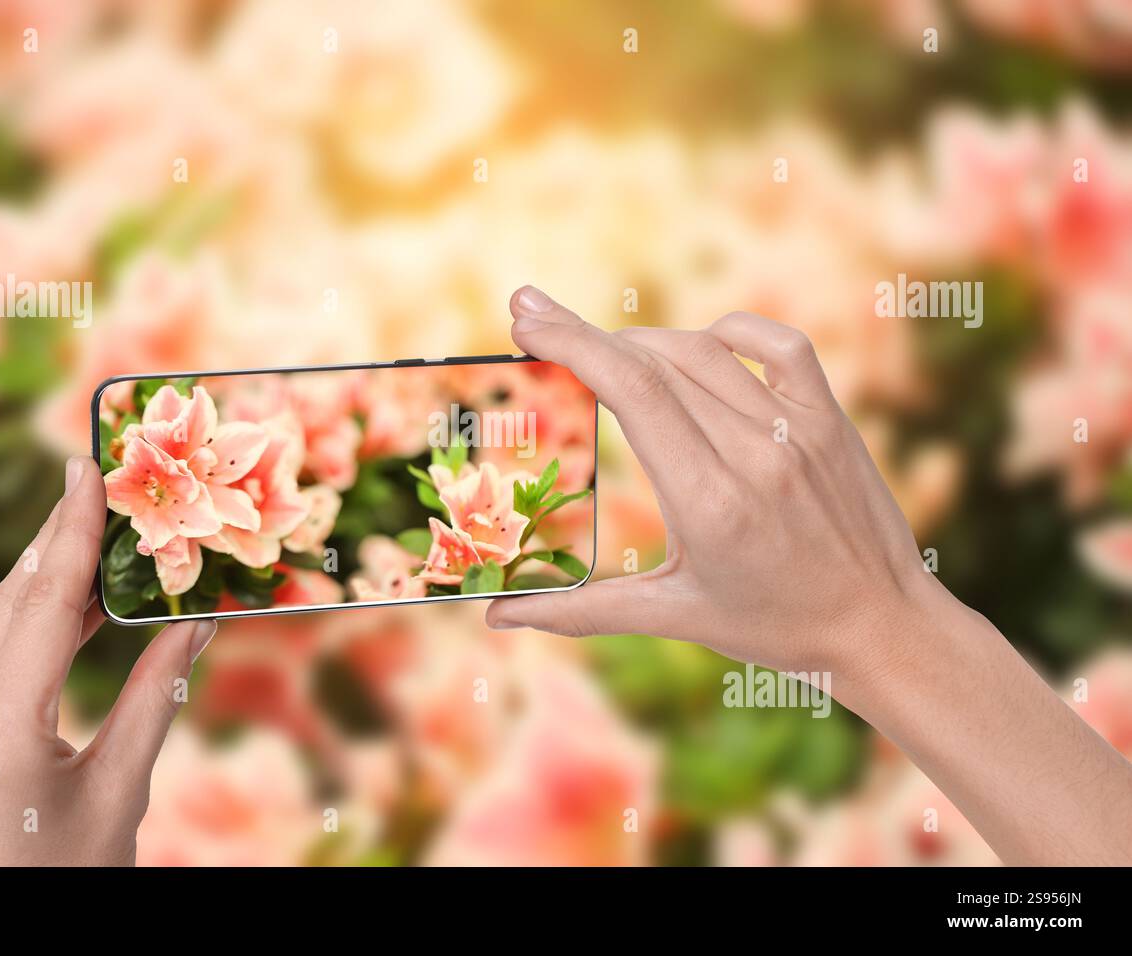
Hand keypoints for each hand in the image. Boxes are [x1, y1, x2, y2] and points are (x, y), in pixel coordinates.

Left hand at [0, 457, 215, 865]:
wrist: (4, 943)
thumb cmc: (74, 879)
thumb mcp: (124, 789)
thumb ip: (158, 695)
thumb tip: (198, 619)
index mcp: (0, 733)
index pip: (44, 606)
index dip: (72, 532)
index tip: (87, 468)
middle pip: (10, 605)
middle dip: (55, 540)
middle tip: (97, 486)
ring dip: (42, 580)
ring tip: (94, 535)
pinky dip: (29, 625)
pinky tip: (69, 608)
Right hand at [489, 286, 1131, 865]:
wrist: (884, 627)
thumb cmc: (775, 627)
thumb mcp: (674, 616)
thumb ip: (580, 611)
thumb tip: (496, 617)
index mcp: (708, 502)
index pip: (631, 390)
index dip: (572, 342)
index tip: (524, 316)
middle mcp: (754, 455)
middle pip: (655, 361)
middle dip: (586, 334)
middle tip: (533, 317)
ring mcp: (798, 430)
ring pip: (704, 351)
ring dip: (643, 341)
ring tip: (602, 350)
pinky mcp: (829, 419)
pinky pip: (777, 345)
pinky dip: (729, 331)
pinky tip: (699, 342)